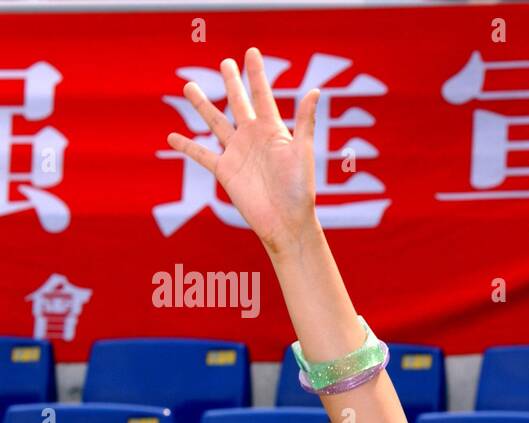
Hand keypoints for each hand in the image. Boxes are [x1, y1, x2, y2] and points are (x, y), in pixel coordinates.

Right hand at [166, 47, 321, 254]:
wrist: (286, 221)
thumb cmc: (300, 189)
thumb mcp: (302, 152)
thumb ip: (305, 121)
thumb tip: (315, 91)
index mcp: (273, 130)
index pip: (262, 95)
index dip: (256, 74)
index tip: (251, 52)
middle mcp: (253, 138)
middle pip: (238, 103)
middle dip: (232, 82)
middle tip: (224, 63)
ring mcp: (237, 153)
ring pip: (215, 121)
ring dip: (202, 104)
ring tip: (189, 86)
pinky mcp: (225, 170)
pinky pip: (201, 154)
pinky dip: (186, 145)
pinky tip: (171, 137)